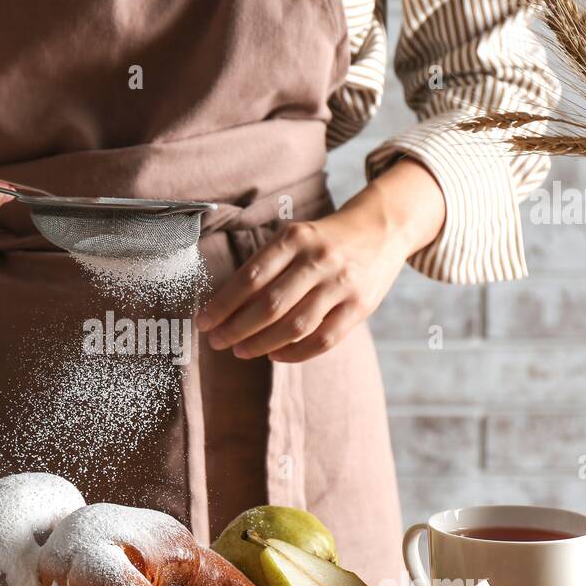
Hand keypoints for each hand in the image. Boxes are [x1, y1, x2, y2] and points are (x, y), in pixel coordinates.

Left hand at [196, 158, 445, 362]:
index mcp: (295, 238)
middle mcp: (319, 259)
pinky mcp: (361, 306)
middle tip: (217, 342)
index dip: (223, 304)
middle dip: (237, 328)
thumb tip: (226, 306)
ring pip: (295, 325)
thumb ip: (266, 266)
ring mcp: (342, 284)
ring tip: (241, 351)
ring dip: (262, 344)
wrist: (381, 229)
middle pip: (270, 305)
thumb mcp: (295, 237)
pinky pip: (324, 339)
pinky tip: (275, 355)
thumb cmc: (324, 240)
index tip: (204, 321)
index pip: (251, 277)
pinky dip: (296, 353)